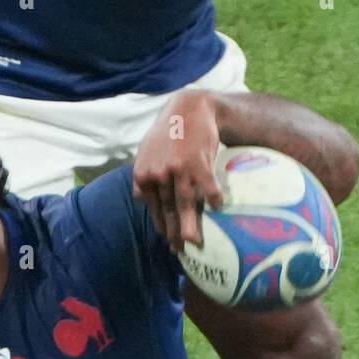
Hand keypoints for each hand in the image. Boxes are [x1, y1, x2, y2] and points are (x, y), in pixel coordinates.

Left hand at [133, 90, 223, 251]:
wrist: (190, 107)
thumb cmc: (169, 132)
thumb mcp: (147, 151)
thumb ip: (143, 176)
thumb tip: (140, 199)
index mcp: (144, 174)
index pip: (154, 208)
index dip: (162, 226)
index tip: (168, 241)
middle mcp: (158, 174)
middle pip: (169, 211)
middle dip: (175, 233)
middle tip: (181, 250)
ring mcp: (178, 170)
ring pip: (186, 205)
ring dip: (191, 227)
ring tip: (195, 243)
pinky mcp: (199, 164)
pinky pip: (208, 189)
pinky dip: (214, 200)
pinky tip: (218, 208)